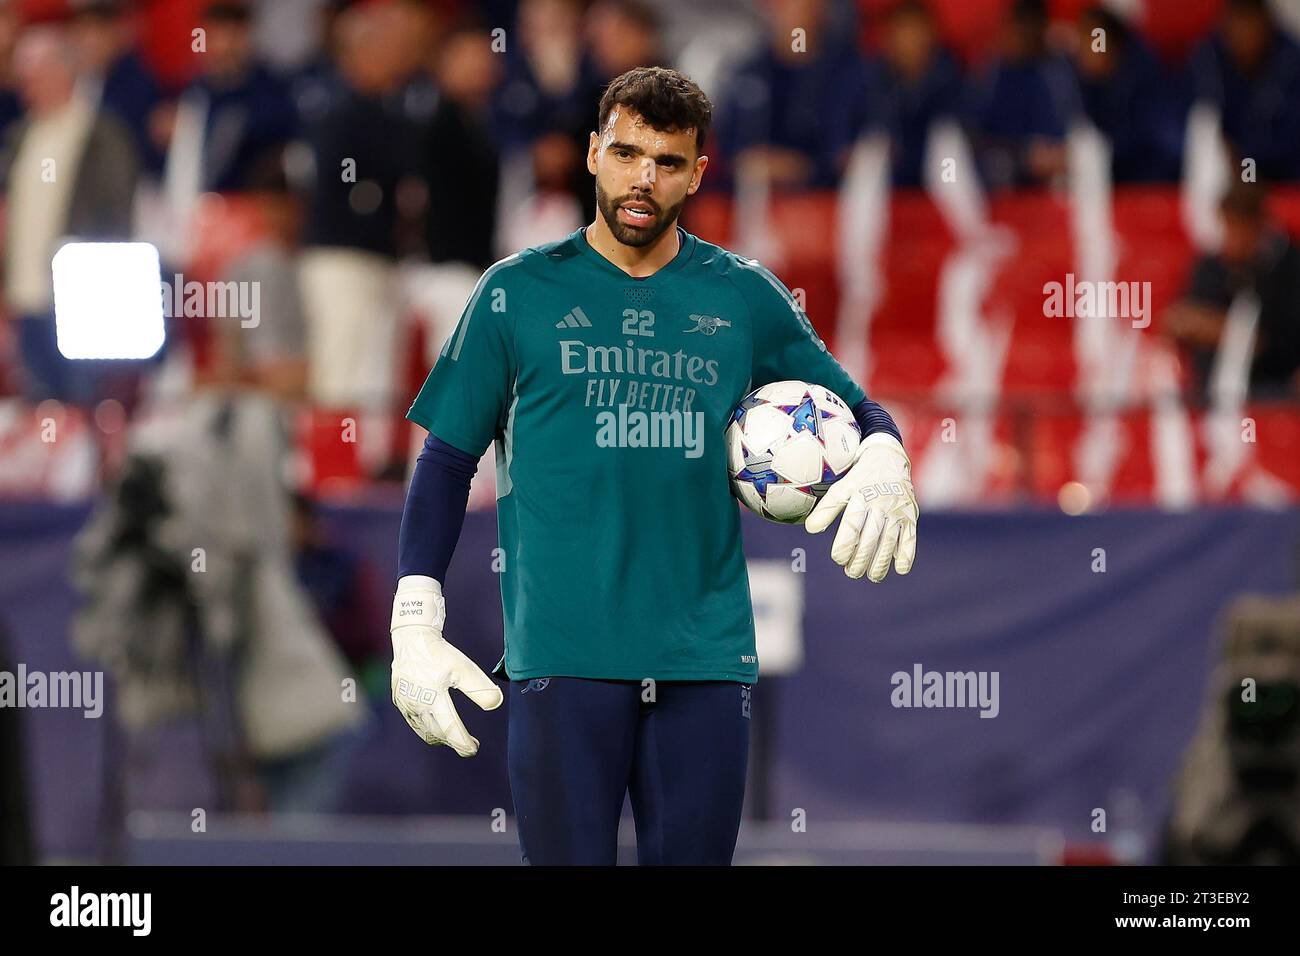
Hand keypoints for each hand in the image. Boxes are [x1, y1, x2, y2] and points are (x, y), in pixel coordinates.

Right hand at [390, 576, 502, 755]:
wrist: (412, 639)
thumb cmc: (440, 653)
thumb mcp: (463, 668)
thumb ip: (480, 688)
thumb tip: (495, 704)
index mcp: (433, 697)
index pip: (450, 729)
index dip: (462, 743)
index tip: (473, 750)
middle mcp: (416, 704)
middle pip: (437, 734)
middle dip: (454, 741)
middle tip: (471, 744)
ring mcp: (405, 705)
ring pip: (425, 731)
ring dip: (441, 737)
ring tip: (456, 736)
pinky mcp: (399, 701)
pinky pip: (415, 722)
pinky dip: (428, 728)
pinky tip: (438, 724)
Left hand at [804, 433, 917, 581]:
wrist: (889, 459)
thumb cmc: (860, 478)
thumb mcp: (841, 488)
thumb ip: (827, 509)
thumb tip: (810, 529)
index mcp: (861, 496)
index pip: (852, 524)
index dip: (845, 544)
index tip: (838, 559)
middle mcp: (881, 503)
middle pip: (871, 536)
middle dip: (861, 559)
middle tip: (852, 572)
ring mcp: (898, 511)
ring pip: (890, 540)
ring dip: (881, 562)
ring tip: (871, 576)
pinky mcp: (911, 516)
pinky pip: (910, 537)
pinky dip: (906, 555)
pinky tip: (900, 569)